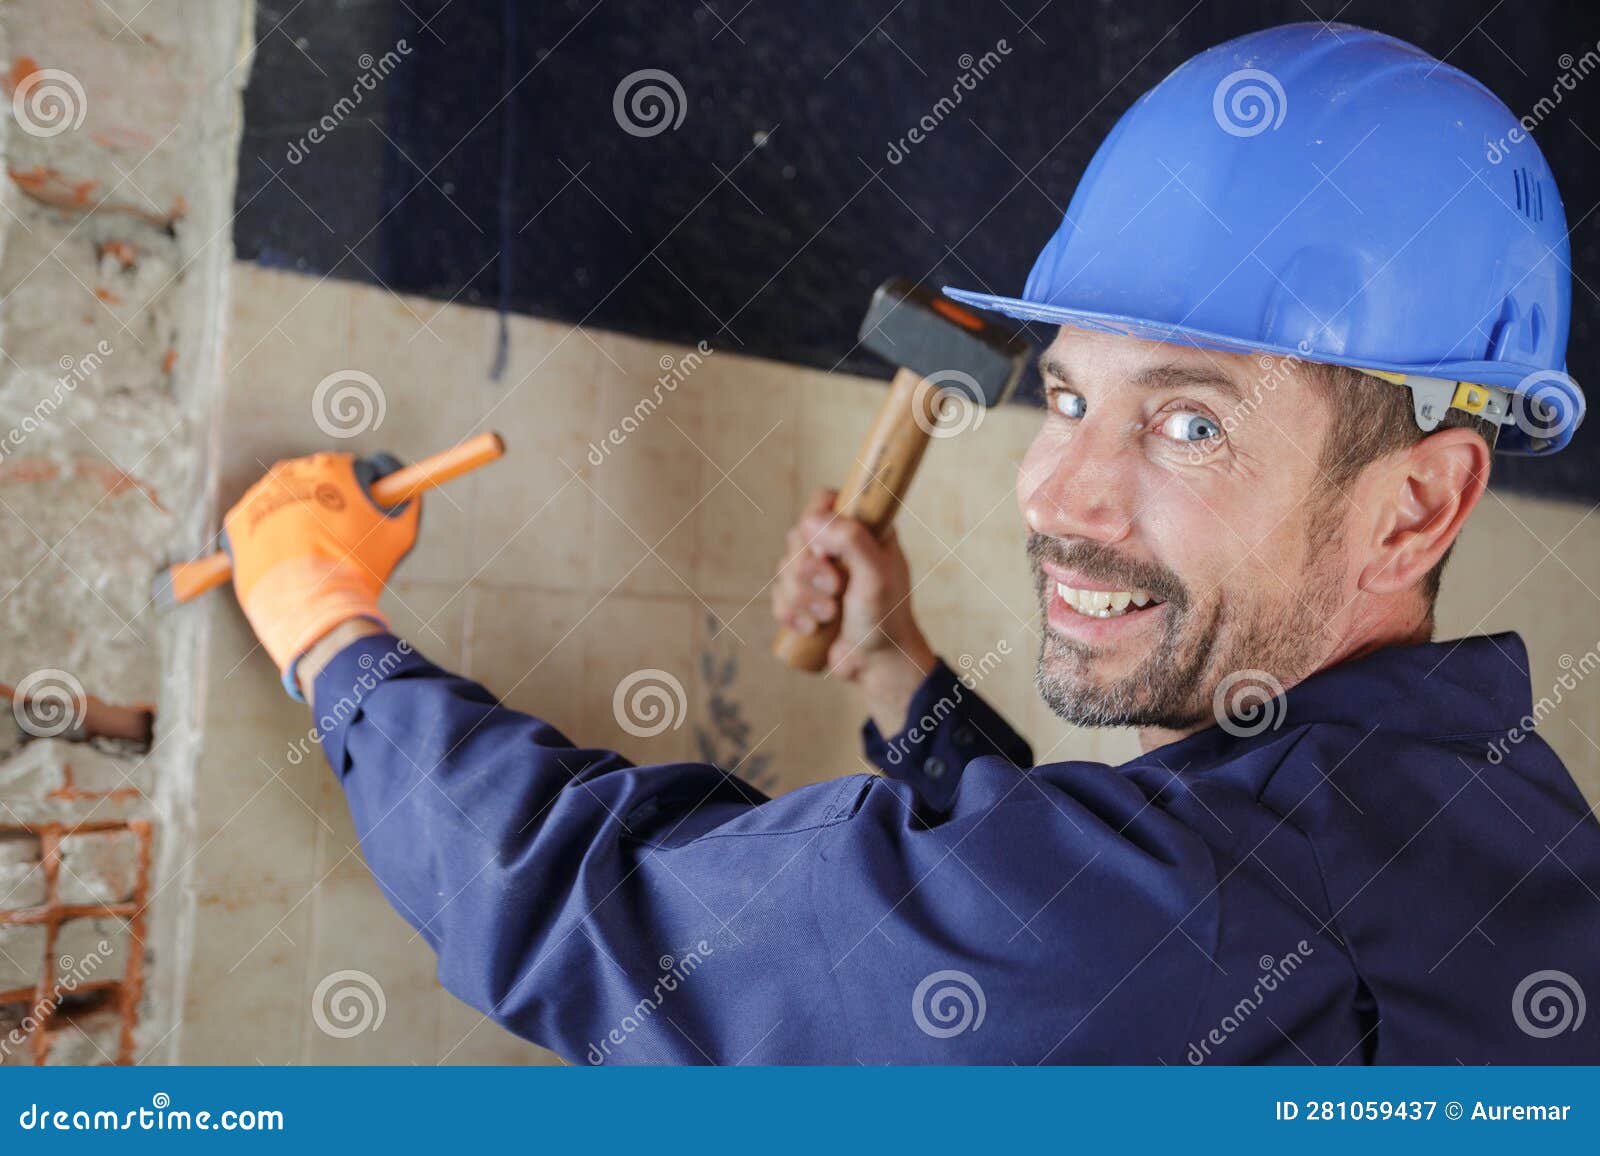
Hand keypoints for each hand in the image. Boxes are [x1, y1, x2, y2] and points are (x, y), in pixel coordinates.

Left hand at [222, 451, 418, 697]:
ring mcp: (259, 495)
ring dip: (300, 519)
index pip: (359, 470)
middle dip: (333, 504)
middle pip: (320, 484)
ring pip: (287, 502)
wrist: (308, 607)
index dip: (372, 493)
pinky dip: (271, 537)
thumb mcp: (400, 534)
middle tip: (345, 540)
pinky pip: (258, 523)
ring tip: (315, 555)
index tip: (374, 512)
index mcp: (333, 467)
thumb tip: (408, 494)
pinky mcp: (236, 522)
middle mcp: (291, 471)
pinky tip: (288, 560)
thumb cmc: (356, 568)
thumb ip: (408, 503)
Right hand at [772, 488, 936, 731]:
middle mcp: (839, 547)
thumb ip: (851, 541)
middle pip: (797, 537)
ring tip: (828, 617)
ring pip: (784, 568)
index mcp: (862, 530)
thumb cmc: (886, 618)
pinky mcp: (804, 599)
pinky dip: (789, 613)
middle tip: (836, 591)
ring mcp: (820, 573)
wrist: (878, 664)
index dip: (814, 522)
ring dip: (802, 597)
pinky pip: (778, 595)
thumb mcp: (875, 576)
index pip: (824, 501)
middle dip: (809, 571)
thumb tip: (810, 520)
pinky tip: (809, 628)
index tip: (823, 550)